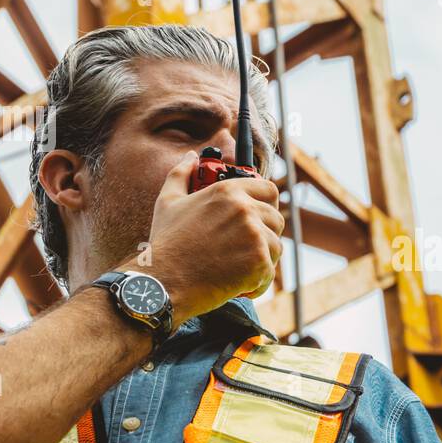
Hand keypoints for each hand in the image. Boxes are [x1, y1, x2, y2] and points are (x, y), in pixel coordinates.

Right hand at [134, 150, 283, 324]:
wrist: (164, 281)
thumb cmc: (166, 244)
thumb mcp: (168, 202)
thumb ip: (181, 174)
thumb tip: (191, 157)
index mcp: (227, 191)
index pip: (269, 190)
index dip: (267, 205)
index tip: (258, 219)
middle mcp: (245, 209)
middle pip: (277, 219)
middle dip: (265, 235)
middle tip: (244, 249)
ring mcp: (254, 235)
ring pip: (275, 246)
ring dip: (261, 260)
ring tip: (236, 268)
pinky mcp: (259, 262)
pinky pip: (270, 272)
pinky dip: (256, 282)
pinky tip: (237, 285)